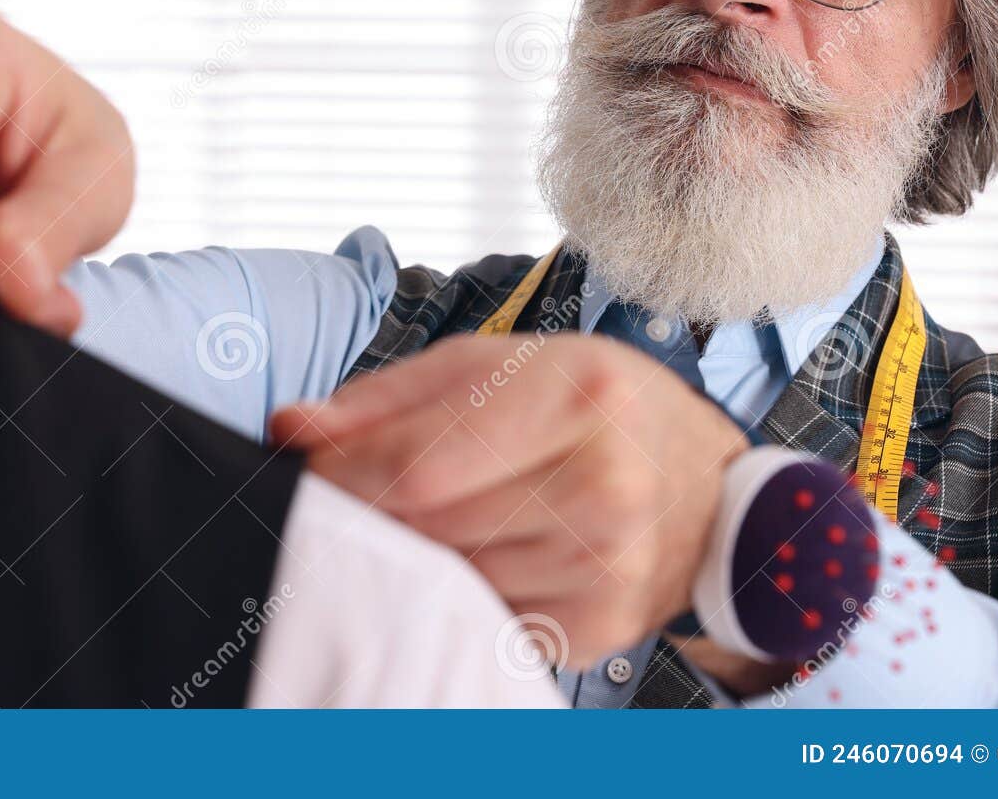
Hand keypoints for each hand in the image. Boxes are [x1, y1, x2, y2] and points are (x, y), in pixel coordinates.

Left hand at [270, 333, 747, 667]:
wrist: (705, 489)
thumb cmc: (594, 409)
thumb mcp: (500, 365)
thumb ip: (388, 398)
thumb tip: (291, 428)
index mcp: (577, 396)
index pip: (417, 464)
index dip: (341, 474)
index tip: (307, 471)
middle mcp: (601, 486)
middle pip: (423, 526)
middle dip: (371, 513)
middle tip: (361, 494)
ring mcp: (603, 569)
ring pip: (445, 577)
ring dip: (416, 554)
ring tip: (443, 517)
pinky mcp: (595, 631)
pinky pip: (481, 617)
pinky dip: (462, 591)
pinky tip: (486, 554)